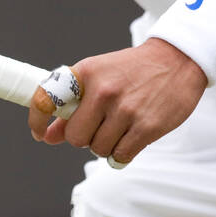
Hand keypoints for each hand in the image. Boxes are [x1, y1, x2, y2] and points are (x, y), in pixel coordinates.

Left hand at [27, 38, 206, 164]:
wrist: (178, 60)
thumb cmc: (133, 70)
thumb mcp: (98, 76)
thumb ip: (73, 106)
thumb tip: (48, 135)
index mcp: (85, 74)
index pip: (47, 100)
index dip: (37, 120)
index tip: (39, 133)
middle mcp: (103, 90)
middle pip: (75, 137)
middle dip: (84, 137)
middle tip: (99, 126)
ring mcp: (126, 110)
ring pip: (98, 148)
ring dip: (106, 145)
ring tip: (120, 128)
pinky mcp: (147, 126)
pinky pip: (120, 156)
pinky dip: (121, 153)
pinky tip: (130, 139)